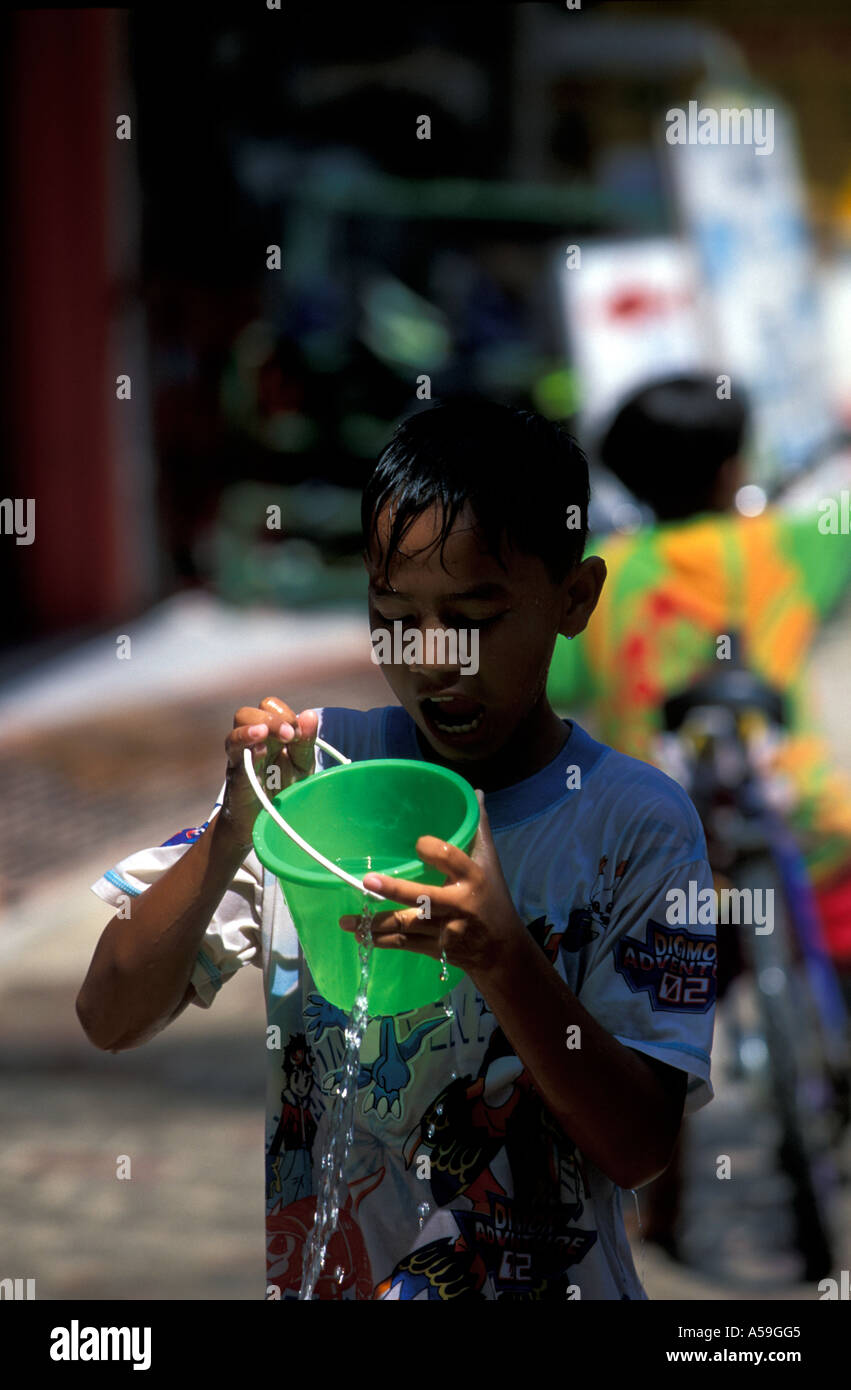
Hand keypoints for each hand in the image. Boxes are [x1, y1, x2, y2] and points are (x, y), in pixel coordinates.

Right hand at [220, 698, 317, 848]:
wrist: (267, 824)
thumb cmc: (284, 790)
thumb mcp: (301, 764)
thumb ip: (306, 741)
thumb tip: (309, 714)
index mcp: (269, 735)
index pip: (269, 707)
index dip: (284, 714)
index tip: (298, 733)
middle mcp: (251, 743)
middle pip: (246, 713)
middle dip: (270, 718)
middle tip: (290, 735)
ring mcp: (241, 760)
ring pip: (234, 733)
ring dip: (252, 728)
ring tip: (265, 732)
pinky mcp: (237, 779)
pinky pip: (235, 758)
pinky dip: (245, 748)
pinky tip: (260, 749)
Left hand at [339, 791, 525, 979]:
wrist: (502, 949)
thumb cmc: (492, 898)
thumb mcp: (490, 863)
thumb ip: (478, 830)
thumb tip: (475, 792)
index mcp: (472, 878)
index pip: (451, 859)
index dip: (433, 849)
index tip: (418, 843)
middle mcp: (457, 905)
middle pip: (422, 897)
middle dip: (394, 890)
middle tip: (366, 880)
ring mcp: (444, 930)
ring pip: (406, 924)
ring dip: (374, 923)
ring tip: (346, 921)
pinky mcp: (434, 948)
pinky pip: (404, 943)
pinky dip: (381, 940)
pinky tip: (361, 935)